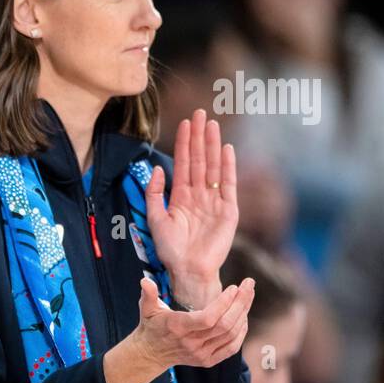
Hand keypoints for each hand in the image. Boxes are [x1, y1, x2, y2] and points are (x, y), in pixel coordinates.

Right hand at [132, 275, 255, 372]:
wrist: (151, 353)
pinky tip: (243, 317)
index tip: (233, 287)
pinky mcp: (208, 361)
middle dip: (240, 303)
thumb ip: (148, 294)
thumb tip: (145, 280)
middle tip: (248, 285)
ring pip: (231, 334)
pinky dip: (241, 332)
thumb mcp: (147, 308)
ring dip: (243, 314)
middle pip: (224, 325)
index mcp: (178, 328)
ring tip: (247, 296)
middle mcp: (191, 343)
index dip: (224, 304)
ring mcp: (201, 354)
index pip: (208, 319)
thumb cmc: (151, 325)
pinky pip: (231, 347)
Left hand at [146, 109, 238, 306]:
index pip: (184, 163)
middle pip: (200, 160)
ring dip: (213, 146)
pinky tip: (225, 149)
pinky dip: (227, 167)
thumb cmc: (170, 249)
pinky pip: (228, 184)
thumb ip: (155, 193)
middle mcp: (199, 195)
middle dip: (199, 137)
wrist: (188, 269)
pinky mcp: (228, 210)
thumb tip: (158, 168)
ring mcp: (215, 201)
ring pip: (214, 167)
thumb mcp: (155, 218)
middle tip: (200, 113)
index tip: (186, 122)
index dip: (185, 143)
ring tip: (212, 125)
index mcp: (182, 196)